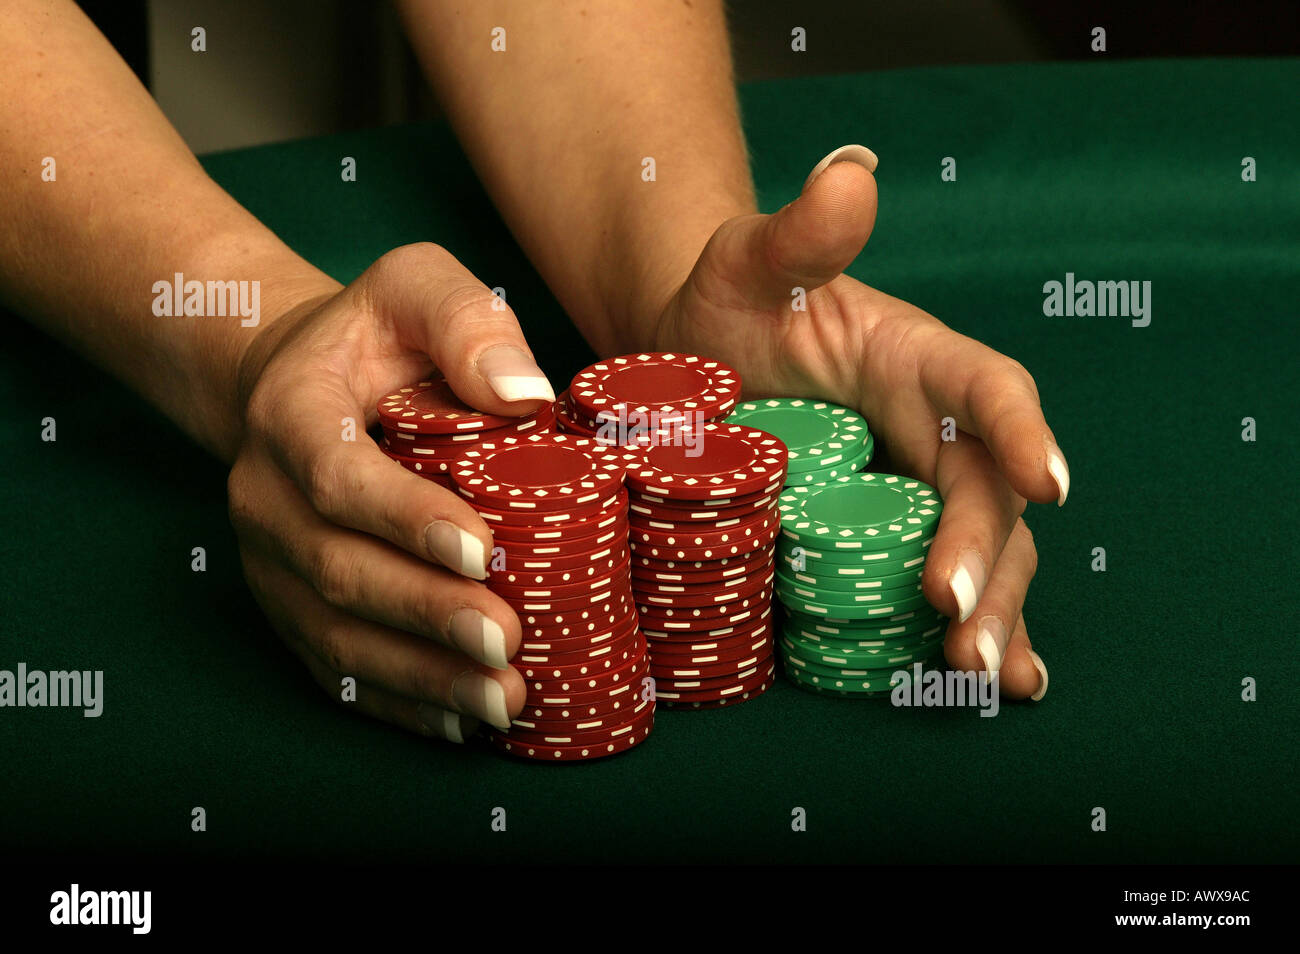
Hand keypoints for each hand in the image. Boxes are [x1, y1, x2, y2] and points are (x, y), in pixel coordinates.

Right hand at [228, 243, 557, 739]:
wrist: (299, 384)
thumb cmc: (374, 338)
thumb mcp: (416, 287)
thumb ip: (467, 322)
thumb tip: (528, 394)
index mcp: (290, 414)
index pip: (337, 474)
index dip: (404, 517)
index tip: (480, 550)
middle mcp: (264, 498)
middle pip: (339, 570)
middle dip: (427, 613)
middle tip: (507, 641)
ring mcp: (271, 564)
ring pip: (336, 636)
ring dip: (421, 676)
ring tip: (501, 700)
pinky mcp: (291, 606)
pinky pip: (335, 669)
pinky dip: (398, 702)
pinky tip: (462, 722)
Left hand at [653, 146, 1065, 699]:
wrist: (691, 360)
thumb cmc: (723, 303)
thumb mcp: (746, 262)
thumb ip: (798, 232)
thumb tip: (849, 172)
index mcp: (916, 360)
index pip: (986, 389)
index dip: (1019, 430)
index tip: (1044, 481)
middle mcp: (932, 430)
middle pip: (989, 495)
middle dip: (986, 558)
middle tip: (958, 620)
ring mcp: (913, 492)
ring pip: (983, 553)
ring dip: (992, 613)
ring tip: (982, 672)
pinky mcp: (886, 540)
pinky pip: (944, 587)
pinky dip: (980, 630)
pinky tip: (1006, 683)